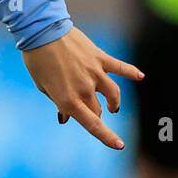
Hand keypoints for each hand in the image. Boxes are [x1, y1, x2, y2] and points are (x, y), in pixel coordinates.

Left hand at [21, 25, 144, 148]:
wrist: (40, 32)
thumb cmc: (37, 60)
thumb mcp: (42, 86)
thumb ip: (58, 102)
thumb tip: (66, 118)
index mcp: (67, 99)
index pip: (92, 124)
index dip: (106, 136)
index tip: (119, 145)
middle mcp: (84, 89)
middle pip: (98, 109)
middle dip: (96, 114)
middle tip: (93, 112)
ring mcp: (94, 73)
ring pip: (113, 94)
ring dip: (115, 102)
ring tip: (113, 106)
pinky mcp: (100, 58)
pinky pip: (120, 67)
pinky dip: (131, 72)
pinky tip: (140, 76)